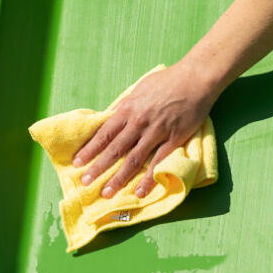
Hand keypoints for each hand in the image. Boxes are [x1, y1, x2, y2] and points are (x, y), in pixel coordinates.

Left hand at [72, 63, 216, 198]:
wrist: (195, 79)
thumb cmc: (167, 81)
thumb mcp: (139, 89)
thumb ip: (125, 105)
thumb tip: (109, 118)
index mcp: (129, 109)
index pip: (104, 133)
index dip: (90, 149)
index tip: (77, 162)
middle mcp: (139, 122)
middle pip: (115, 149)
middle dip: (98, 167)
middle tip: (85, 182)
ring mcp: (156, 132)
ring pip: (134, 159)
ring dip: (119, 178)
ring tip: (107, 193)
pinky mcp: (174, 139)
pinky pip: (158, 162)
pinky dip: (149, 178)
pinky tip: (140, 191)